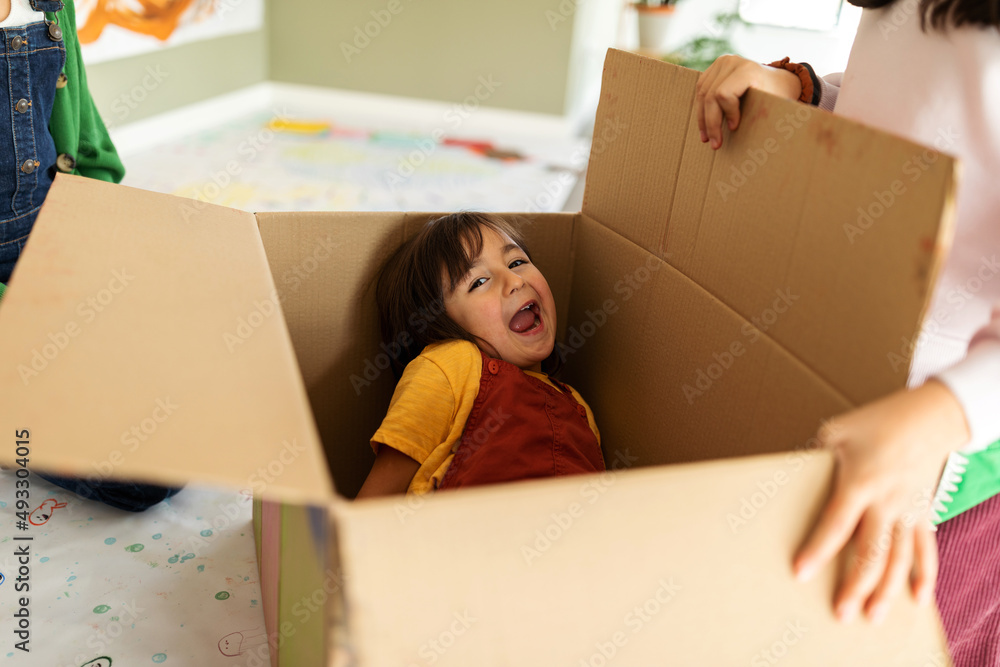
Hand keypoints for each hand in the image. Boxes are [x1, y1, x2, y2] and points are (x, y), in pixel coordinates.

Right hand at [695, 55, 802, 149]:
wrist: (779, 80)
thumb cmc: (777, 97)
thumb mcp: (773, 107)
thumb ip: (760, 118)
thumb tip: (754, 148)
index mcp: (748, 70)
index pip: (724, 94)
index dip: (726, 114)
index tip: (733, 129)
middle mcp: (733, 62)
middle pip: (710, 95)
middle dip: (710, 123)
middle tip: (714, 144)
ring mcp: (722, 62)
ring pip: (702, 93)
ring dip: (702, 119)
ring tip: (706, 138)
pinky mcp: (715, 66)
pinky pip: (701, 89)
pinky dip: (701, 108)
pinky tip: (705, 124)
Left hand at [794, 380, 970, 622]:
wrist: (929, 417)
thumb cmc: (878, 421)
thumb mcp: (838, 429)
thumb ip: (814, 452)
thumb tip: (787, 471)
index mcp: (861, 483)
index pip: (837, 524)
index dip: (818, 550)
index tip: (800, 572)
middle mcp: (887, 502)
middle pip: (871, 552)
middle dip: (856, 585)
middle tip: (841, 612)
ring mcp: (909, 510)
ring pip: (899, 558)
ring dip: (887, 590)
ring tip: (872, 616)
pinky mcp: (924, 513)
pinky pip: (926, 549)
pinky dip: (924, 575)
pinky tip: (917, 598)